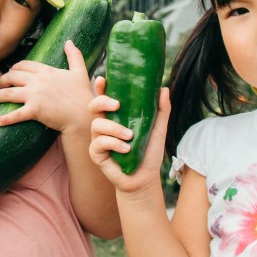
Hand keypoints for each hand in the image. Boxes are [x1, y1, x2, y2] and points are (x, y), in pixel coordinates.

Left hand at [0, 41, 91, 132]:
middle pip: (11, 77)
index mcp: (46, 71)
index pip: (23, 65)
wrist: (84, 116)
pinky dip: (4, 118)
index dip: (13, 69)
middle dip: (1, 81)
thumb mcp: (80, 72)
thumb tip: (69, 41)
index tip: (9, 74)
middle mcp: (38, 80)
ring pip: (8, 93)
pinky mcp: (35, 110)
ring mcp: (35, 95)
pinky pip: (15, 114)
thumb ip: (74, 55)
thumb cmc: (82, 96)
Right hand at [89, 79, 171, 193]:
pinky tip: (126, 149)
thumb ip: (161, 109)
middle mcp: (105, 124)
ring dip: (114, 128)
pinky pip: (99, 143)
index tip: (103, 79)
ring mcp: (98, 139)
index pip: (105, 97)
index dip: (100, 87)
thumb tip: (163, 88)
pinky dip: (114, 144)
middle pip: (93, 106)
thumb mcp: (158, 128)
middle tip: (117, 104)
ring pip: (96, 125)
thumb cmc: (148, 152)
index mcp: (116, 115)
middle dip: (101, 101)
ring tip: (130, 135)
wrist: (145, 177)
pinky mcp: (96, 154)